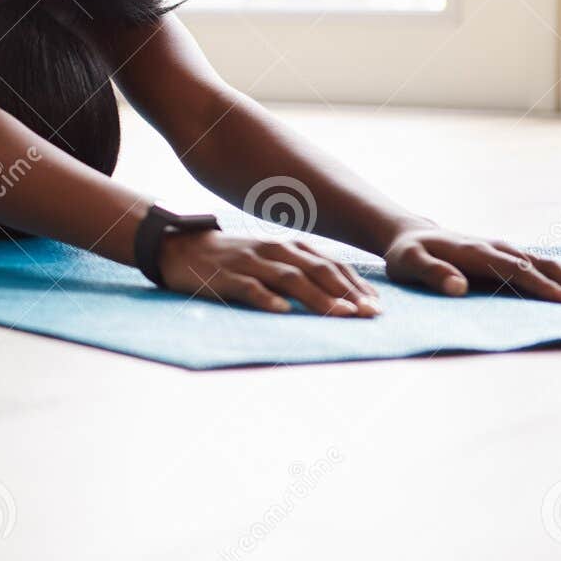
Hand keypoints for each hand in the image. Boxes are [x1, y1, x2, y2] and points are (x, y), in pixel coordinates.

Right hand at [156, 231, 380, 316]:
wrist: (182, 247)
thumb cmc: (234, 259)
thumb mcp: (271, 257)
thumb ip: (301, 269)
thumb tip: (343, 293)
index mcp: (288, 246)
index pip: (330, 264)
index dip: (356, 284)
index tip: (378, 306)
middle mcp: (273, 250)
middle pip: (316, 270)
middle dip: (346, 292)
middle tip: (369, 314)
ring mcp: (249, 262)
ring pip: (289, 278)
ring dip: (318, 297)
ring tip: (340, 314)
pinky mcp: (226, 276)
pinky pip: (249, 287)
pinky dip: (267, 299)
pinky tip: (284, 311)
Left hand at [383, 226, 560, 304]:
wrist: (409, 234)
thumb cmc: (407, 254)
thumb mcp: (408, 264)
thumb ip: (431, 273)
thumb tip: (459, 287)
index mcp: (476, 251)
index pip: (514, 271)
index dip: (541, 286)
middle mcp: (496, 248)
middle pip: (541, 265)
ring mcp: (504, 250)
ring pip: (547, 264)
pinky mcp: (507, 256)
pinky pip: (541, 265)